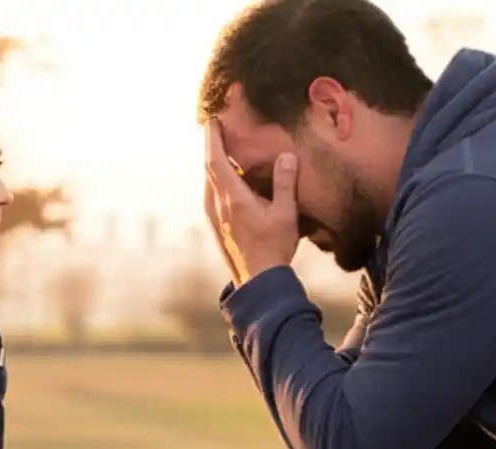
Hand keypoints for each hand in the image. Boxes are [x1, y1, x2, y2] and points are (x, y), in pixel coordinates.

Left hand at [204, 117, 301, 284]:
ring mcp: (214, 215)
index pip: (215, 160)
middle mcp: (217, 204)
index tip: (213, 119)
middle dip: (213, 145)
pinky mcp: (216, 224)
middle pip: (209, 167)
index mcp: (233, 197)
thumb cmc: (273, 248)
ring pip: (210, 181)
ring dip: (216, 163)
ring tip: (226, 148)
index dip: (212, 138)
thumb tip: (286, 155)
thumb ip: (285, 183)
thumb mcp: (285, 214)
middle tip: (220, 127)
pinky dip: (218, 179)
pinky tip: (230, 179)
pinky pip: (212, 193)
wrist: (258, 281)